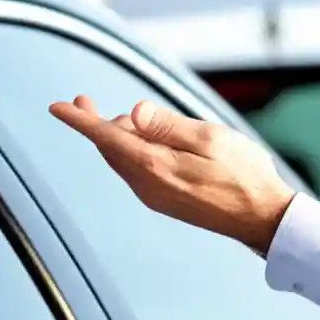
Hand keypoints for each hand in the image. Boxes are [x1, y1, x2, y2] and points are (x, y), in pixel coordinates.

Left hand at [48, 95, 296, 253]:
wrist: (262, 218)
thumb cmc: (243, 174)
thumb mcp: (210, 137)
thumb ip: (169, 125)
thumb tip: (133, 112)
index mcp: (155, 165)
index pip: (107, 138)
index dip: (80, 120)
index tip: (56, 107)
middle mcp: (147, 185)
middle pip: (110, 149)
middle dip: (96, 124)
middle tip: (86, 101)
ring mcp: (155, 197)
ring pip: (123, 161)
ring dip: (117, 138)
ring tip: (126, 119)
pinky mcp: (166, 202)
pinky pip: (137, 172)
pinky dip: (132, 152)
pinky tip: (148, 143)